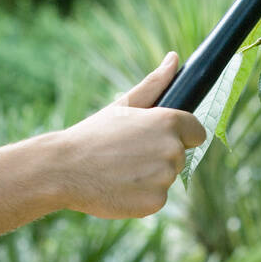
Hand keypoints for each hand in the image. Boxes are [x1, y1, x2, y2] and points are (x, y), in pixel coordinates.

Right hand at [54, 52, 206, 218]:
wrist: (64, 169)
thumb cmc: (94, 134)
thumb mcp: (125, 105)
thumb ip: (155, 83)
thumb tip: (174, 59)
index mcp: (168, 122)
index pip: (196, 132)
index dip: (178, 135)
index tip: (154, 138)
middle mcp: (172, 149)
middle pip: (179, 156)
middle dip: (158, 156)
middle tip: (126, 154)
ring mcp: (164, 178)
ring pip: (166, 178)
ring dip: (149, 177)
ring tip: (120, 170)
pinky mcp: (155, 202)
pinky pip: (156, 199)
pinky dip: (141, 196)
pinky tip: (119, 187)